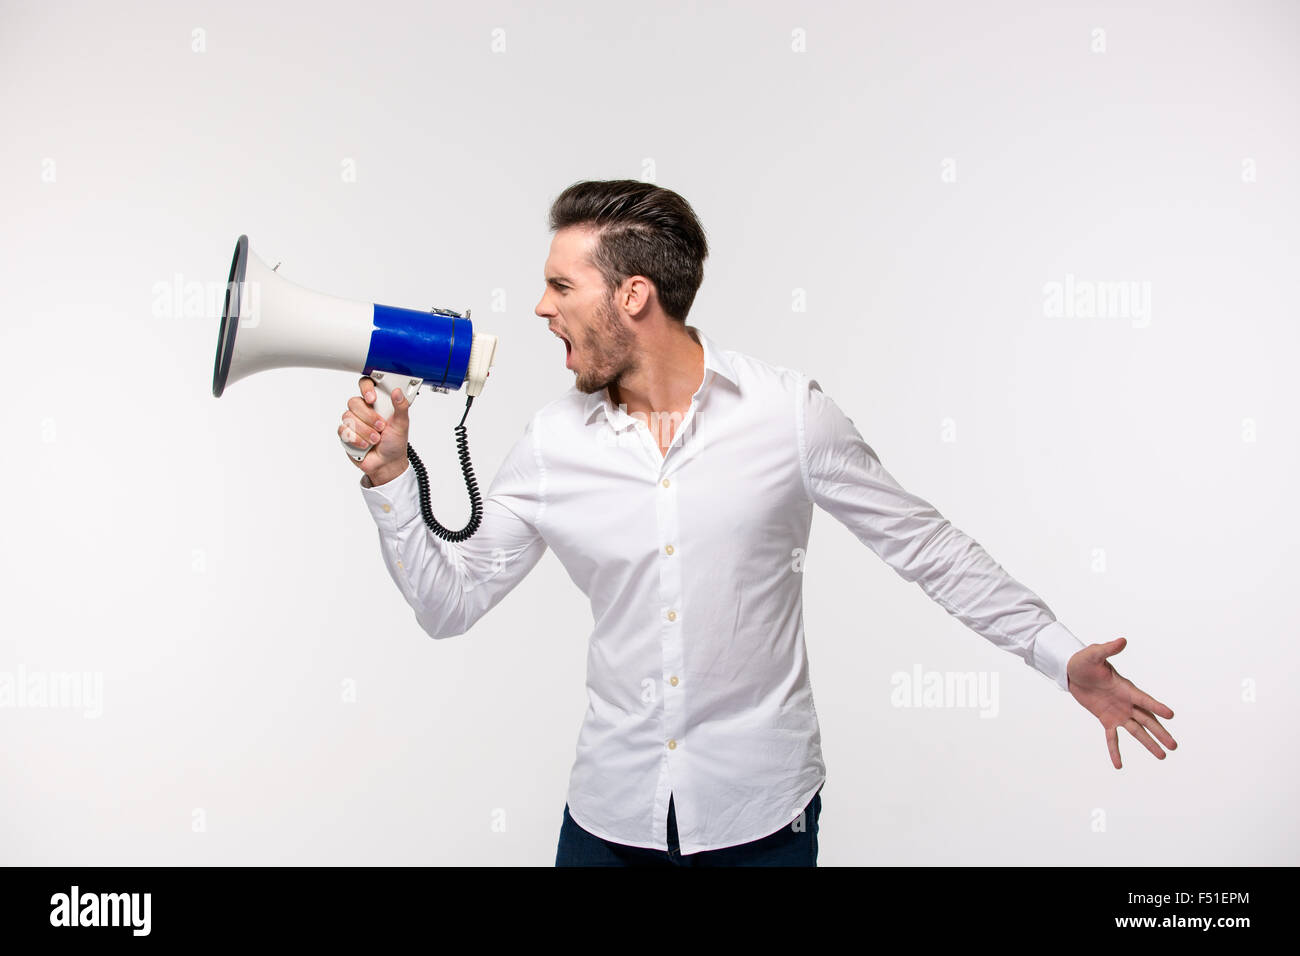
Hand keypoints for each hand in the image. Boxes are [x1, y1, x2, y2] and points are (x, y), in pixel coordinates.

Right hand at [339, 376, 409, 485]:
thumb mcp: (402, 424)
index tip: (372, 399)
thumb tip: (398, 392)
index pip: (365, 385)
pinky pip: (343, 431)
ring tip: (375, 439)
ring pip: (348, 417)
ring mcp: (353, 422)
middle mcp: (363, 410)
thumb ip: (401, 407)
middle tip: (381, 427)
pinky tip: (365, 445)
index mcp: (376, 403)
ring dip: (364, 430)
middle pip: (354, 402)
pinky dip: (356, 439)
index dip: (366, 389)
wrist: (387, 463)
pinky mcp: (345, 434)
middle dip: (368, 417)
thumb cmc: (394, 442)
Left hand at [1067, 637, 1175, 768]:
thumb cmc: (1084, 660)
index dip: (1156, 706)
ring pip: (1136, 731)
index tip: (1171, 715)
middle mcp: (1126, 702)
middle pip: (1147, 720)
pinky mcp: (1106, 719)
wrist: (1072, 671)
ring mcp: (1118, 712)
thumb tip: (1122, 640)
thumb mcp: (1094, 654)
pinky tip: (1119, 765)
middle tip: (1174, 746)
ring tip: (1163, 756)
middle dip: (1160, 733)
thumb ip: (1108, 649)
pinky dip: (1115, 750)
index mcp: (1126, 688)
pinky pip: (1112, 738)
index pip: (1144, 699)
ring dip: (1148, 743)